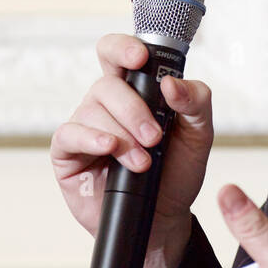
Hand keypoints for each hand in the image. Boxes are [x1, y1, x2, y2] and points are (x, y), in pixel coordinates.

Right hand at [50, 33, 213, 267]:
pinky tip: (109, 148)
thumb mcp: (198, 135)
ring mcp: (85, 126)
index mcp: (135, 89)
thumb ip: (196, 102)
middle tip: (155, 138)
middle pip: (108, 83)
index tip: (140, 59)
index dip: (124, 48)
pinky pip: (71, 133)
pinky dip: (92, 138)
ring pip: (94, 110)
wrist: (162, 219)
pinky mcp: (68, 152)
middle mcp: (107, 103)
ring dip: (123, 135)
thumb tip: (172, 83)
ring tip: (142, 163)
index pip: (119, 53)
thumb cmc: (176, 173)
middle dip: (134, 109)